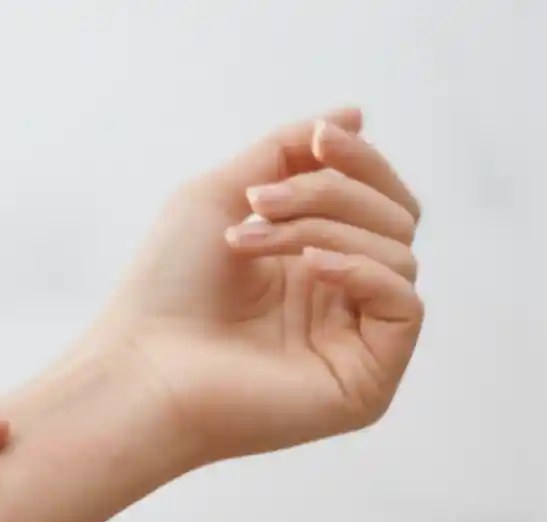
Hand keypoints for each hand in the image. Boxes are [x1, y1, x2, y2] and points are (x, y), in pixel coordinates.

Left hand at [85, 109, 422, 461]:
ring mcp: (355, 340)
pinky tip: (312, 268)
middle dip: (333, 191)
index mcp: (311, 258)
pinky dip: (362, 270)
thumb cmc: (166, 286)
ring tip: (248, 242)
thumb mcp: (222, 193)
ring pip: (399, 252)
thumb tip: (353, 116)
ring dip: (323, 228)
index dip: (358, 159)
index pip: (376, 197)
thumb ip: (286, 152)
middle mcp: (339, 299)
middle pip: (395, 217)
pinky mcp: (367, 381)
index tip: (319, 138)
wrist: (141, 365)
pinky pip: (405, 303)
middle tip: (260, 204)